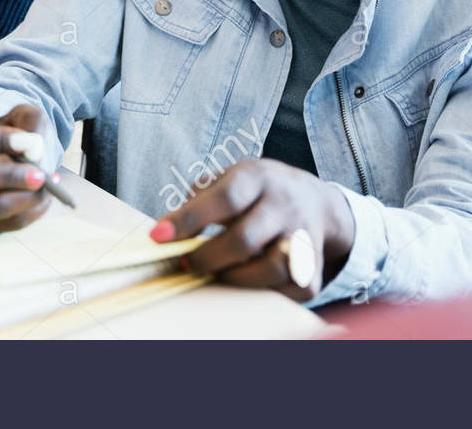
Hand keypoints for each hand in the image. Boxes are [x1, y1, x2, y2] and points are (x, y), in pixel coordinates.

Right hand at [0, 104, 59, 233]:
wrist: (18, 161)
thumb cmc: (17, 137)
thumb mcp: (24, 117)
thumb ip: (30, 121)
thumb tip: (33, 148)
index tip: (26, 141)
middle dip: (8, 176)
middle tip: (39, 175)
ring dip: (27, 196)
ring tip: (48, 182)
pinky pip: (11, 222)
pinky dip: (34, 209)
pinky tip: (46, 195)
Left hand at [150, 158, 355, 301]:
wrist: (313, 200)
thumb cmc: (256, 192)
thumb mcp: (229, 179)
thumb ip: (197, 200)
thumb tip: (165, 232)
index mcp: (257, 177)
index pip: (223, 199)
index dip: (188, 220)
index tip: (158, 237)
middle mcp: (284, 205)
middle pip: (244, 240)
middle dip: (205, 258)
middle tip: (185, 264)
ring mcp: (303, 236)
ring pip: (268, 269)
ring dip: (233, 278)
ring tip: (216, 273)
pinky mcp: (314, 267)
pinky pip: (288, 289)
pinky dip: (263, 292)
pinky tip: (247, 281)